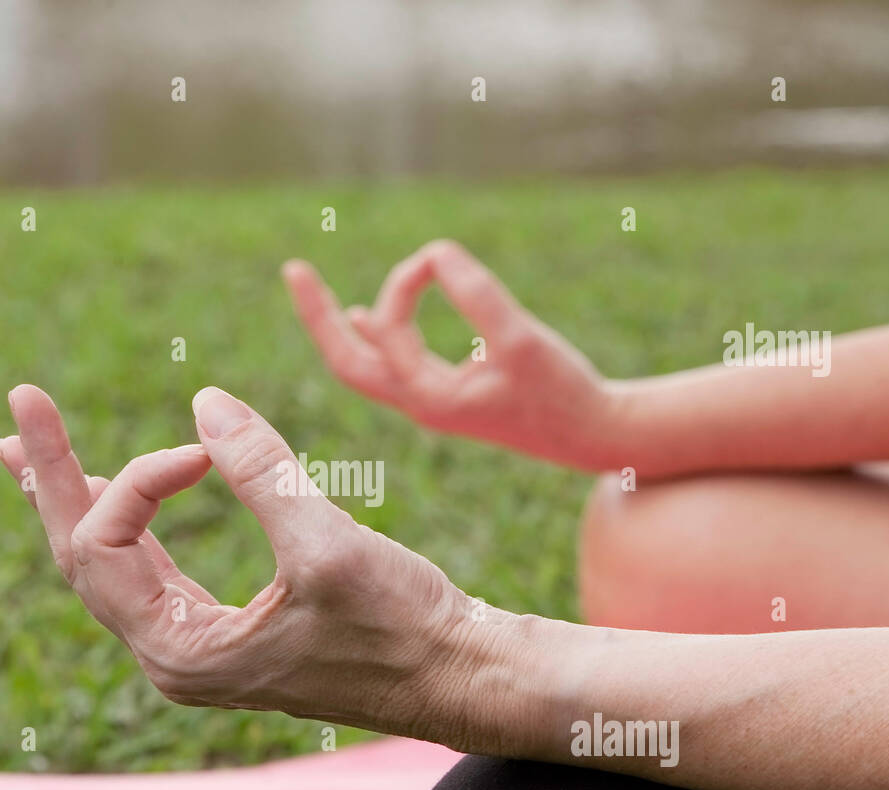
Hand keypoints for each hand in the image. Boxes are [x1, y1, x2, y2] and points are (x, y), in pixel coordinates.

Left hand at [0, 383, 524, 752]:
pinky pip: (150, 573)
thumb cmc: (402, 624)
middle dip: (53, 479)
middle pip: (82, 556)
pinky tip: (118, 494)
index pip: (110, 541)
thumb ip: (260, 470)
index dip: (146, 475)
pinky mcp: (225, 630)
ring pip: (112, 565)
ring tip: (31, 449)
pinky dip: (129, 523)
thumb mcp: (328, 546)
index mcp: (182, 651)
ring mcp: (196, 648)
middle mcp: (174, 657)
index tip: (207, 450)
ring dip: (79, 499)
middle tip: (19, 409)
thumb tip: (202, 400)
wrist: (458, 672)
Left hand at [283, 239, 621, 468]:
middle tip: (293, 270)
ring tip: (312, 293)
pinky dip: (375, 337)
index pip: (387, 329)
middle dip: (318, 317)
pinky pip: (393, 367)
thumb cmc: (564, 393)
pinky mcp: (450, 396)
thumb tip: (434, 254)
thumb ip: (478, 296)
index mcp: (427, 399)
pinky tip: (363, 317)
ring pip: (367, 366)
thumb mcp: (520, 340)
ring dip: (340, 329)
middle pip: (347, 361)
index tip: (437, 259)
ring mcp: (432, 403)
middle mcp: (420, 404)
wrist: (595, 436)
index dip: (404, 284)